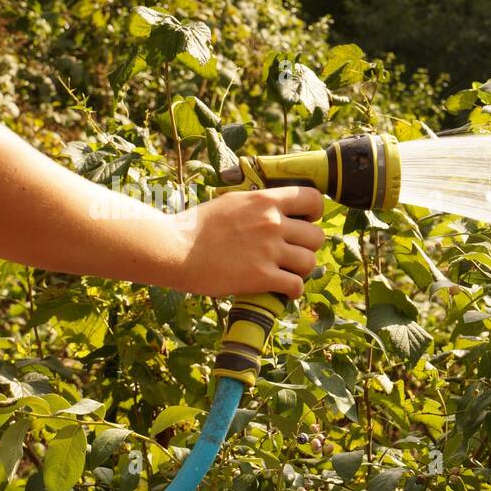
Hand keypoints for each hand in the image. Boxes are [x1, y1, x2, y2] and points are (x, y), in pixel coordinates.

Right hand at [173, 187, 326, 297]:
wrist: (173, 248)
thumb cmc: (198, 226)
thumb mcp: (232, 201)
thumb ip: (259, 204)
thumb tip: (278, 208)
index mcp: (265, 200)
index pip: (313, 199)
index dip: (314, 213)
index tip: (304, 222)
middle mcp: (272, 223)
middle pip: (317, 236)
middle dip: (307, 246)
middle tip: (291, 253)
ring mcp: (268, 250)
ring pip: (310, 262)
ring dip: (301, 270)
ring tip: (285, 271)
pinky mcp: (262, 276)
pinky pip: (296, 286)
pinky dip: (292, 290)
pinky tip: (281, 289)